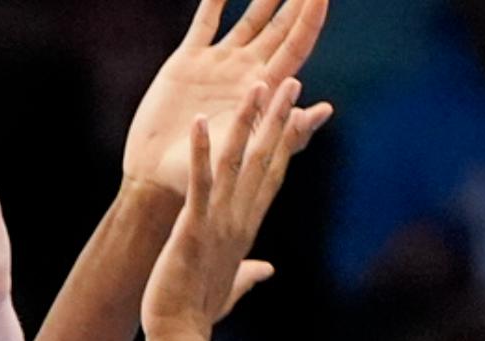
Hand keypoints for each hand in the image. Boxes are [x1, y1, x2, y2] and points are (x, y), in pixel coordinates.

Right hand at [124, 0, 330, 197]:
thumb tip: (325, 111)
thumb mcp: (252, 156)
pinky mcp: (187, 62)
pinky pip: (204, 23)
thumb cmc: (209, 177)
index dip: (310, 19)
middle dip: (296, 2)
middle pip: (279, 27)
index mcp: (265, 91)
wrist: (159, 177)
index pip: (296, 45)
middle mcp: (245, 73)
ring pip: (248, 20)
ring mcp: (218, 65)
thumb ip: (288, 133)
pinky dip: (214, 1)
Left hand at [140, 79, 330, 340]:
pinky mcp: (194, 229)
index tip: (298, 115)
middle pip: (265, 161)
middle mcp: (239, 221)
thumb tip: (265, 271)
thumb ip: (250, 275)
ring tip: (258, 86)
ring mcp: (219, 223)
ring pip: (238, 163)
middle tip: (292, 83)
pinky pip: (200, 184)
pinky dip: (201, 152)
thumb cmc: (201, 314)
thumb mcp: (231, 288)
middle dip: (279, 120)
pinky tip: (202, 122)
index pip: (271, 177)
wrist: (181, 337)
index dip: (285, 144)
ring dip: (248, 122)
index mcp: (246, 229)